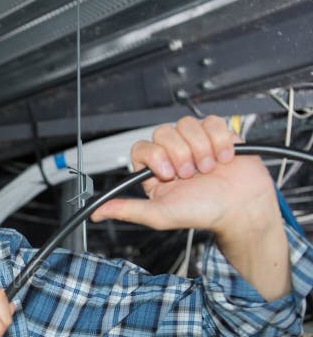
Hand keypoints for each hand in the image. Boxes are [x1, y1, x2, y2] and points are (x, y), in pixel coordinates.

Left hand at [91, 115, 276, 236]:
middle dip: (180, 154)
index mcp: (155, 171)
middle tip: (191, 174)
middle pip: (163, 132)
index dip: (155, 156)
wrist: (241, 209)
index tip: (168, 174)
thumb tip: (96, 213)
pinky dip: (219, 140)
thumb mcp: (159, 215)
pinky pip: (212, 121)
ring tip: (208, 169)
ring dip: (200, 148)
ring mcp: (195, 143)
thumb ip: (126, 209)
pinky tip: (223, 158)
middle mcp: (173, 155)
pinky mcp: (218, 135)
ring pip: (187, 124)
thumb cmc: (203, 213)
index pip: (142, 147)